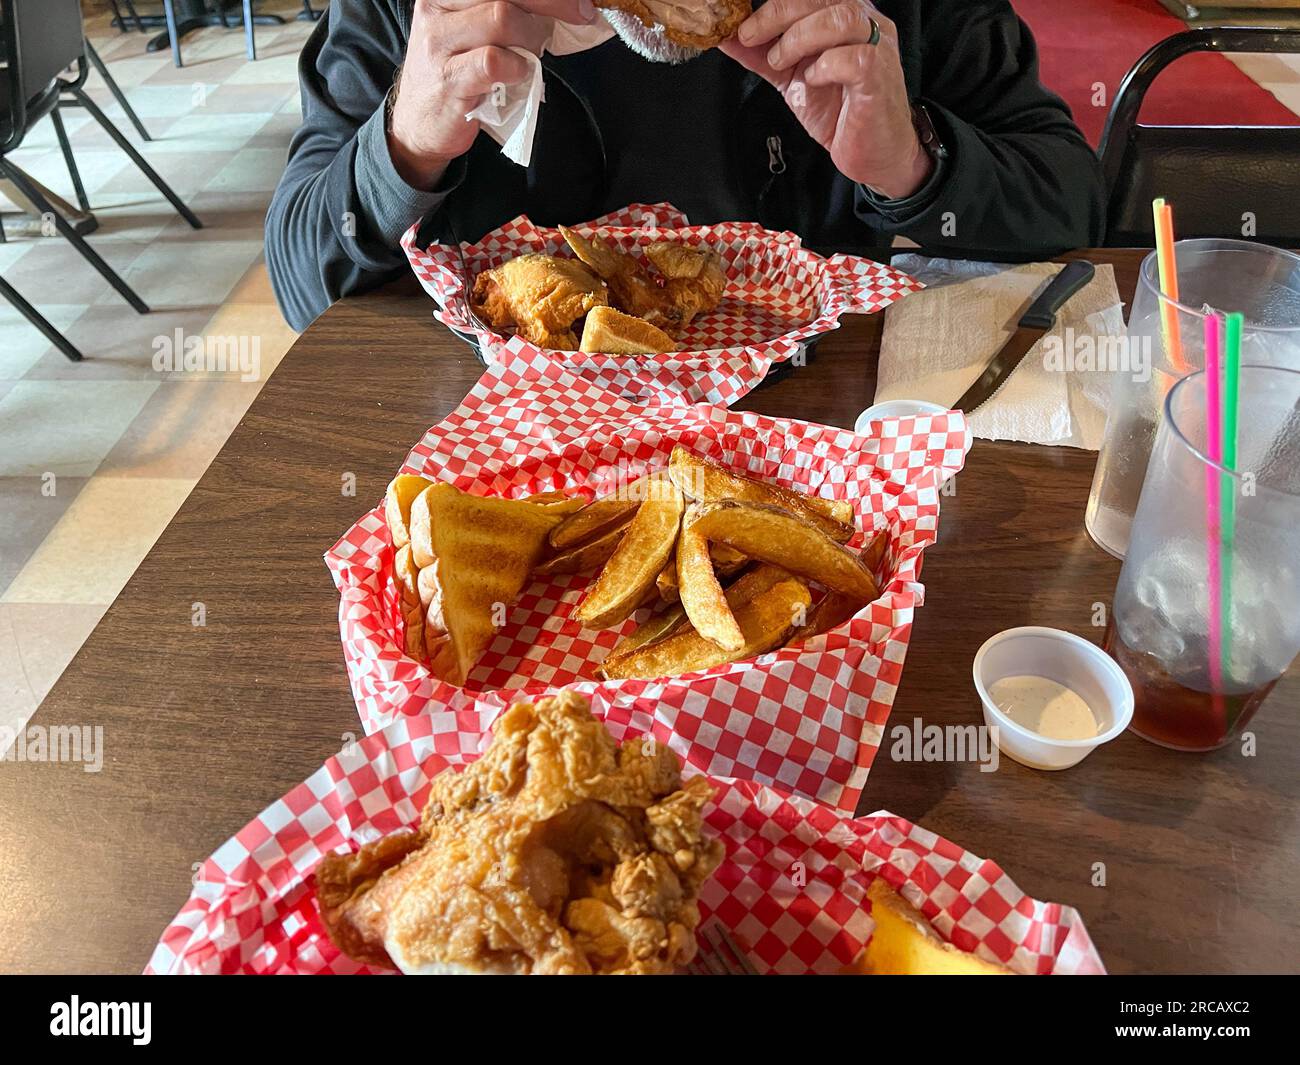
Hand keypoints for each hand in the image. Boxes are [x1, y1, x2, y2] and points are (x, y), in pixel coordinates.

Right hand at [388, 0, 598, 188]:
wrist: (419, 124)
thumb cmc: (456, 73)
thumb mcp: (473, 29)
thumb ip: (505, 11)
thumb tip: (559, 5)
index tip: (579, 2)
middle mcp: (437, 6)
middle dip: (553, 1)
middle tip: (580, 15)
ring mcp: (439, 42)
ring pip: (501, 17)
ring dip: (532, 36)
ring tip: (532, 53)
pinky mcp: (448, 79)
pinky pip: (493, 62)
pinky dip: (517, 66)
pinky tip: (518, 74)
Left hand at [721, 0, 931, 198]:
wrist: (871, 153)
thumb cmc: (840, 112)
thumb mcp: (791, 79)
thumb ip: (763, 57)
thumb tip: (728, 38)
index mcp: (844, 15)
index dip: (774, 5)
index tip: (743, 26)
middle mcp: (865, 22)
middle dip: (777, 14)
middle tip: (751, 38)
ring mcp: (877, 47)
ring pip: (840, 18)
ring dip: (799, 38)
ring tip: (781, 62)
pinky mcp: (880, 75)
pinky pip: (854, 58)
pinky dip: (825, 66)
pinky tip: (813, 80)